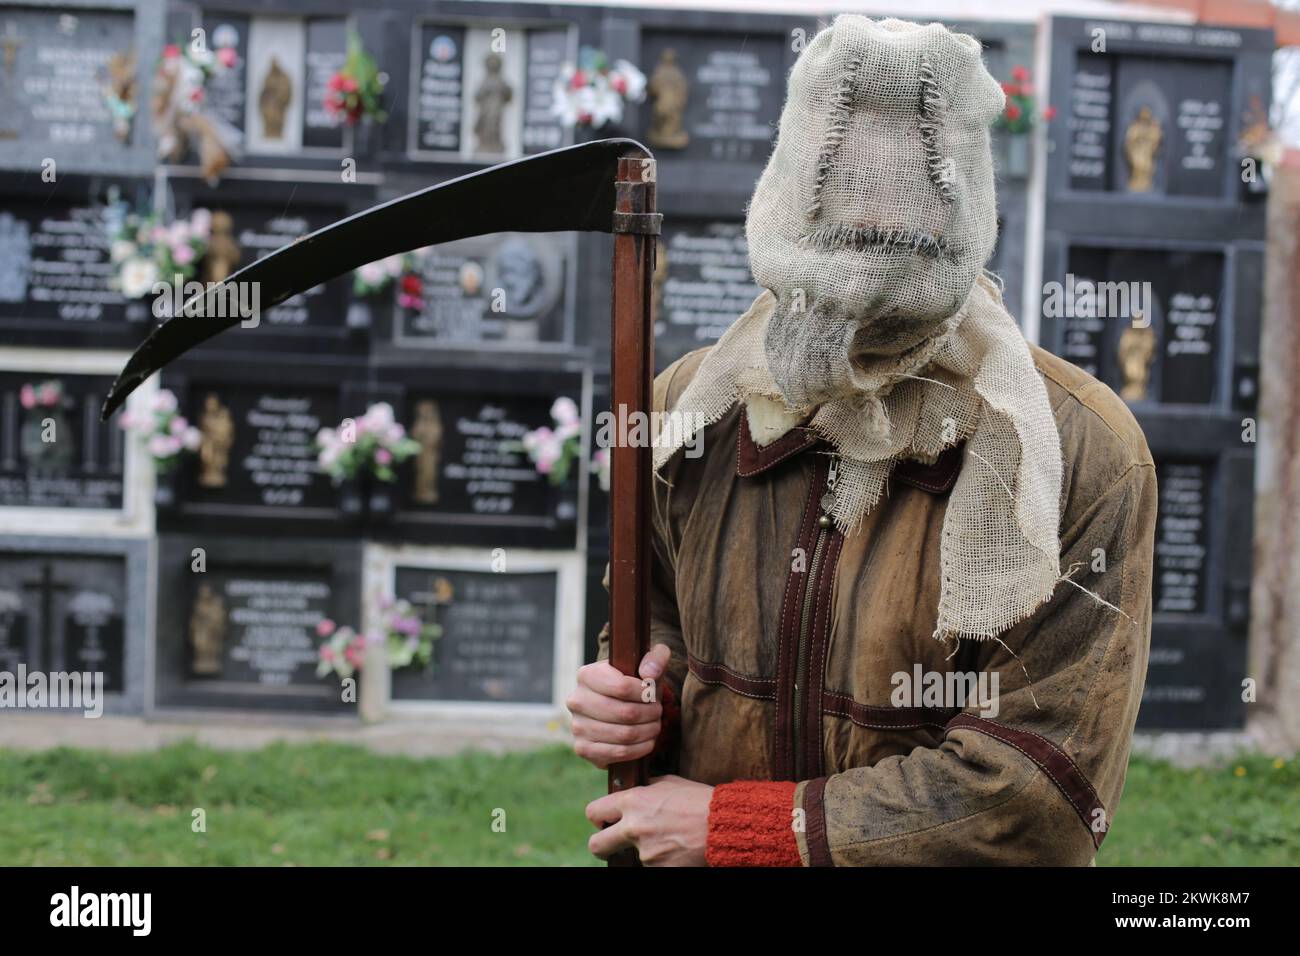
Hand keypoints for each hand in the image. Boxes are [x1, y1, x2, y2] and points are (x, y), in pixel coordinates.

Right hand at [567, 643, 670, 769]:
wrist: (617, 705)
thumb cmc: (634, 682)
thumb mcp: (647, 663)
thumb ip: (656, 658)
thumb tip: (650, 673)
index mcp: (587, 674)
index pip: (622, 687)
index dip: (645, 694)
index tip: (654, 694)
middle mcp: (576, 700)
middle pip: (625, 713)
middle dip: (650, 714)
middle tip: (658, 712)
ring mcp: (577, 726)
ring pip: (624, 735)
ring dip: (648, 732)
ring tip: (654, 725)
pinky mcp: (583, 748)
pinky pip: (618, 753)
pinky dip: (639, 749)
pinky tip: (647, 741)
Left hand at [586, 775, 712, 865]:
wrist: (722, 825)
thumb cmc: (698, 800)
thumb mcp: (669, 782)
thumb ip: (646, 788)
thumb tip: (635, 792)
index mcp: (632, 801)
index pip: (593, 811)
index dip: (598, 818)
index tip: (605, 821)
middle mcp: (633, 828)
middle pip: (596, 845)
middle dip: (602, 846)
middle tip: (613, 844)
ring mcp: (645, 853)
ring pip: (631, 857)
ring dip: (645, 851)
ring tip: (669, 840)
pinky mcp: (658, 870)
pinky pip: (652, 867)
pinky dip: (662, 861)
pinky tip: (677, 850)